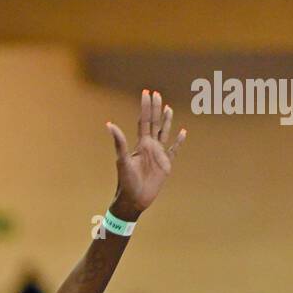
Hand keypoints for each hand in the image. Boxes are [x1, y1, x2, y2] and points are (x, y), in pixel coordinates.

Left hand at [106, 89, 185, 219]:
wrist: (134, 200)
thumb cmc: (126, 182)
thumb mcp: (122, 161)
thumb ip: (119, 142)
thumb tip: (109, 124)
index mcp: (141, 144)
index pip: (144, 121)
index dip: (145, 107)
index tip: (147, 92)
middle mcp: (150, 146)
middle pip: (154, 123)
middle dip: (155, 108)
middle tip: (157, 93)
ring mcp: (158, 155)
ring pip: (164, 133)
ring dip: (166, 121)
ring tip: (168, 108)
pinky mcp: (165, 165)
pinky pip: (174, 150)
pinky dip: (179, 142)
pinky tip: (183, 132)